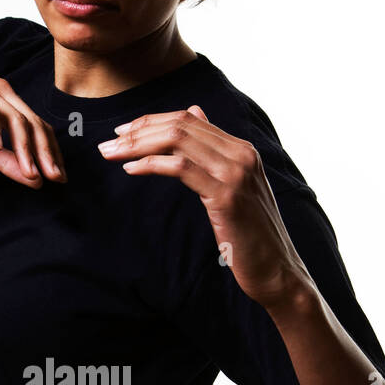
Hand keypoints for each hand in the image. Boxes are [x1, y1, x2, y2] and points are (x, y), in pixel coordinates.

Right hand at [0, 76, 67, 187]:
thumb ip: (7, 163)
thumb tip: (36, 180)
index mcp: (8, 107)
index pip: (39, 129)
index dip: (51, 153)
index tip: (60, 178)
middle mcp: (2, 94)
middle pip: (33, 122)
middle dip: (45, 152)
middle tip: (53, 177)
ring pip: (15, 116)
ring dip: (24, 146)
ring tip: (31, 170)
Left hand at [97, 104, 311, 310]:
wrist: (276, 271)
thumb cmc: (250, 236)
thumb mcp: (233, 187)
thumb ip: (214, 152)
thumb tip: (196, 114)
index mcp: (242, 150)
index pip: (189, 119)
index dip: (152, 121)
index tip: (123, 130)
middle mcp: (241, 154)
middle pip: (181, 125)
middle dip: (138, 130)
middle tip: (108, 142)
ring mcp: (236, 173)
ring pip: (178, 141)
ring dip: (137, 145)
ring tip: (111, 153)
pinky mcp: (226, 196)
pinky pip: (181, 168)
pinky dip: (151, 164)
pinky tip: (130, 170)